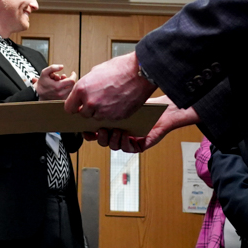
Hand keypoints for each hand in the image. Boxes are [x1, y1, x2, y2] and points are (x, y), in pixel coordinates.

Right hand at [34, 64, 76, 99]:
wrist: (36, 94)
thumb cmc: (41, 83)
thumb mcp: (44, 72)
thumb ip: (53, 67)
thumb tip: (62, 66)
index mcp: (58, 86)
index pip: (72, 80)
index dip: (73, 75)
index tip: (72, 73)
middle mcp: (61, 93)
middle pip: (72, 85)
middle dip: (70, 79)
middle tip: (64, 77)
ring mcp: (61, 98)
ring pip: (71, 90)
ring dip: (68, 84)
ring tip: (60, 81)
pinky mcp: (61, 101)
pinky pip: (68, 94)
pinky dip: (66, 89)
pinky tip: (61, 87)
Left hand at [65, 53, 154, 119]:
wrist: (140, 73)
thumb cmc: (120, 69)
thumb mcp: (96, 71)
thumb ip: (86, 85)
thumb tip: (82, 92)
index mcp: (82, 89)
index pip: (69, 108)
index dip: (74, 106)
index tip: (78, 105)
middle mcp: (91, 102)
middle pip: (83, 115)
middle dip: (89, 109)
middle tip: (98, 99)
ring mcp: (104, 111)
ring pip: (97, 117)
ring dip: (101, 112)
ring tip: (110, 99)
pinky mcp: (116, 117)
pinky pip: (110, 119)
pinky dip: (112, 113)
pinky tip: (118, 102)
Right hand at [83, 95, 198, 152]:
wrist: (162, 109)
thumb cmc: (142, 103)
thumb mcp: (119, 100)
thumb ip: (104, 100)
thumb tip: (87, 98)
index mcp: (111, 123)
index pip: (94, 131)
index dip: (88, 132)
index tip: (84, 128)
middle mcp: (117, 133)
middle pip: (101, 141)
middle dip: (100, 136)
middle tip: (101, 129)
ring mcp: (127, 140)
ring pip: (113, 146)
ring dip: (112, 139)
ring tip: (115, 130)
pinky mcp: (138, 145)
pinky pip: (127, 148)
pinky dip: (124, 142)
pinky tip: (125, 135)